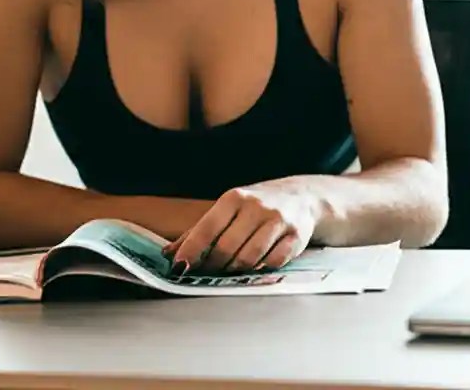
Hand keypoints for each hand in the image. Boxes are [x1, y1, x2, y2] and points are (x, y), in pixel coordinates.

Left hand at [162, 180, 320, 274]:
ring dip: (237, 269)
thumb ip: (198, 232)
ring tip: (233, 267)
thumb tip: (168, 254)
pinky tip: (259, 264)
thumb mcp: (226, 211)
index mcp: (233, 198)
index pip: (207, 228)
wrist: (301, 197)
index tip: (179, 267)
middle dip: (214, 265)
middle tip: (208, 271)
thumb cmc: (255, 207)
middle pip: (226, 247)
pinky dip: (262, 268)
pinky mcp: (296, 235)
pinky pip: (273, 262)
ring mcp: (277, 220)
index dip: (191, 250)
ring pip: (249, 258)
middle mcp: (255, 206)